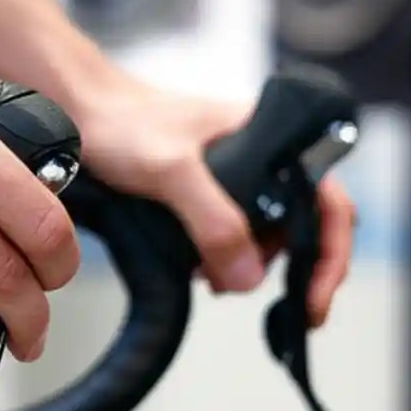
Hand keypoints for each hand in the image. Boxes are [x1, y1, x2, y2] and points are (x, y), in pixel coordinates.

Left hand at [71, 75, 354, 326]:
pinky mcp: (206, 193)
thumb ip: (213, 219)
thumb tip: (249, 277)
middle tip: (240, 289)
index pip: (329, 202)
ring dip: (243, 266)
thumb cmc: (123, 122)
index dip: (330, 255)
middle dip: (278, 267)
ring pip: (262, 236)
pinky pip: (230, 235)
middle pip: (300, 227)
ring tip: (209, 278)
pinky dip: (219, 259)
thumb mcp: (171, 171)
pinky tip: (196, 269)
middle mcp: (264, 156)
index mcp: (275, 138)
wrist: (79, 111)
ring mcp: (237, 176)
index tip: (314, 299)